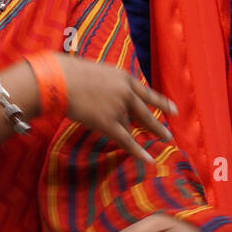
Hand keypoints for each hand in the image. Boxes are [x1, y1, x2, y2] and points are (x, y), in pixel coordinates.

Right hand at [56, 56, 174, 161]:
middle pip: (146, 112)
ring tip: (154, 147)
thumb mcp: (95, 71)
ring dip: (141, 135)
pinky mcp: (108, 123)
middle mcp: (125, 93)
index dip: (160, 102)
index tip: (173, 110)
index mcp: (123, 77)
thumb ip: (107, 83)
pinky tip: (148, 160)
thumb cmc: (68, 71)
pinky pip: (126, 140)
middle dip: (157, 125)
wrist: (58, 79)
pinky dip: (138, 151)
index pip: (146, 92)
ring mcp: (118, 109)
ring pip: (132, 126)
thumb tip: (108, 95)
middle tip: (168, 135)